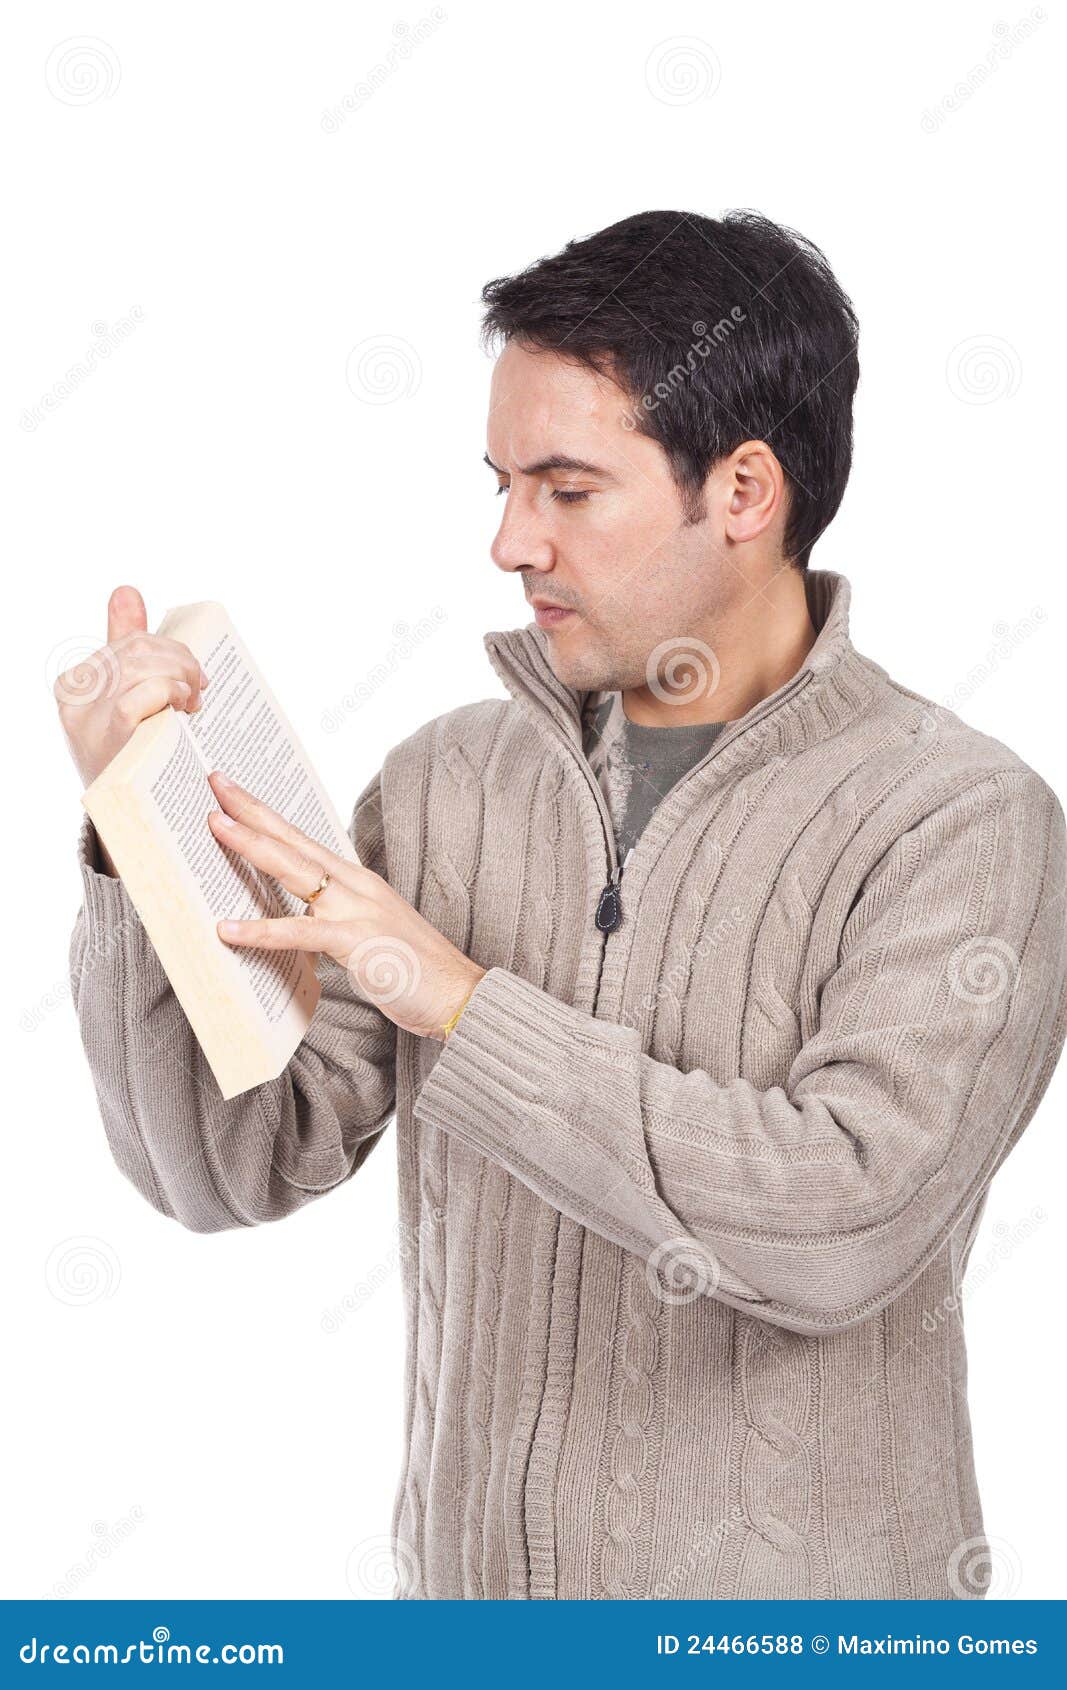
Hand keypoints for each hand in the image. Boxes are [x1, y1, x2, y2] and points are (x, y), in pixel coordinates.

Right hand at [55, 585, 208, 787]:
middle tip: (202, 686)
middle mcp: (75, 697)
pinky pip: (143, 693)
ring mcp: (89, 718)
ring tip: (194, 702)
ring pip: (143, 666)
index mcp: (75, 684)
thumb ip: (123, 644)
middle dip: (181, 661)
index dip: (168, 649)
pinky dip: (171, 692)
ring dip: (181, 677)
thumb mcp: (123, 698)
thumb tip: (126, 592)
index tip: (190, 673)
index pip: (129, 641)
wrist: (131, 814)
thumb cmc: (130, 757)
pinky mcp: (111, 735)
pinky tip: (184, 708)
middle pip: (138, 650)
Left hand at [208, 770, 485, 1039]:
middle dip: (252, 810)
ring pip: (296, 871)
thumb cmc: (415, 970)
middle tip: (215, 782)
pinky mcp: (358, 942)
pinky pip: (301, 933)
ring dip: (252, 846)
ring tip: (216, 826)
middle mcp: (356, 887)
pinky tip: (228, 928)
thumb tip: (298, 921)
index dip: (267, 816)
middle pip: (295, 841)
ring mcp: (358, 911)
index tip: (234, 793)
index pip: (303, 841)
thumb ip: (333, 921)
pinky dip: (262, 930)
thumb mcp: (368, 934)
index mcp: (358, 882)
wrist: (461, 996)